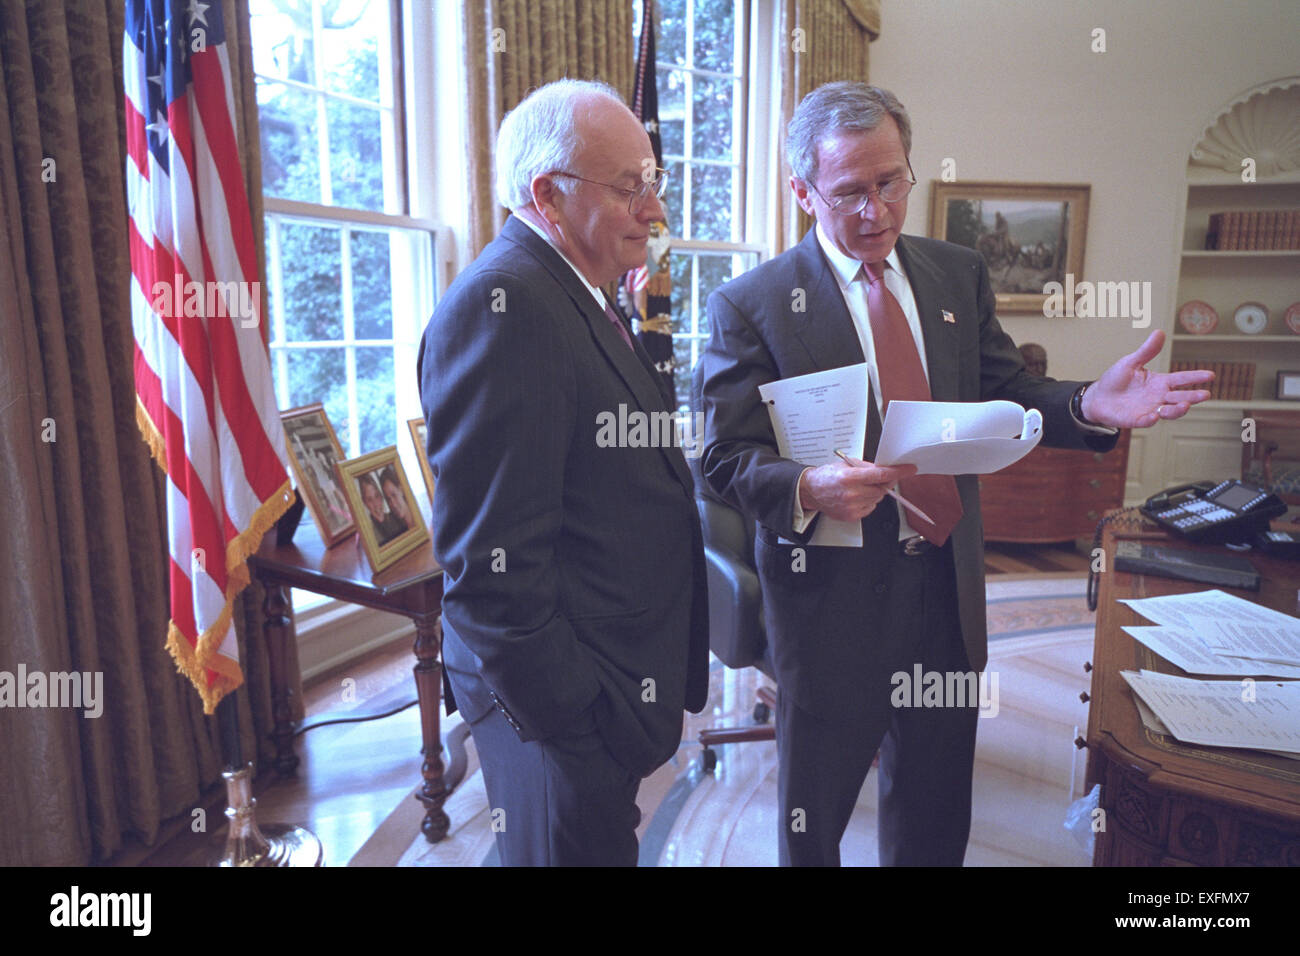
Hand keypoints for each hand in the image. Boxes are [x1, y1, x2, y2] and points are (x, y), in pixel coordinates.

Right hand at [798, 456, 916, 520]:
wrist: (811, 491)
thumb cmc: (827, 476)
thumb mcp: (846, 464)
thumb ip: (867, 467)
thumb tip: (886, 468)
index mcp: (849, 477)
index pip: (881, 475)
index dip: (898, 472)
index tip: (909, 470)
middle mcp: (851, 493)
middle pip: (882, 489)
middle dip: (884, 482)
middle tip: (875, 478)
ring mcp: (852, 507)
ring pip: (878, 498)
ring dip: (875, 492)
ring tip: (859, 487)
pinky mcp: (852, 516)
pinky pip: (871, 507)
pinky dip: (869, 501)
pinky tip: (856, 496)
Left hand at [1080, 330, 1213, 427]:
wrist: (1098, 397)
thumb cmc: (1116, 379)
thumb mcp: (1131, 362)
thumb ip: (1147, 351)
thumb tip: (1160, 332)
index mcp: (1160, 382)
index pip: (1181, 379)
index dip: (1195, 377)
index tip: (1210, 375)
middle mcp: (1158, 397)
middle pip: (1180, 397)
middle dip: (1193, 397)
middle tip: (1206, 395)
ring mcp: (1150, 409)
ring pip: (1169, 412)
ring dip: (1177, 410)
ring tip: (1184, 405)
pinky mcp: (1137, 420)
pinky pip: (1147, 421)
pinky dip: (1152, 419)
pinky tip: (1155, 416)